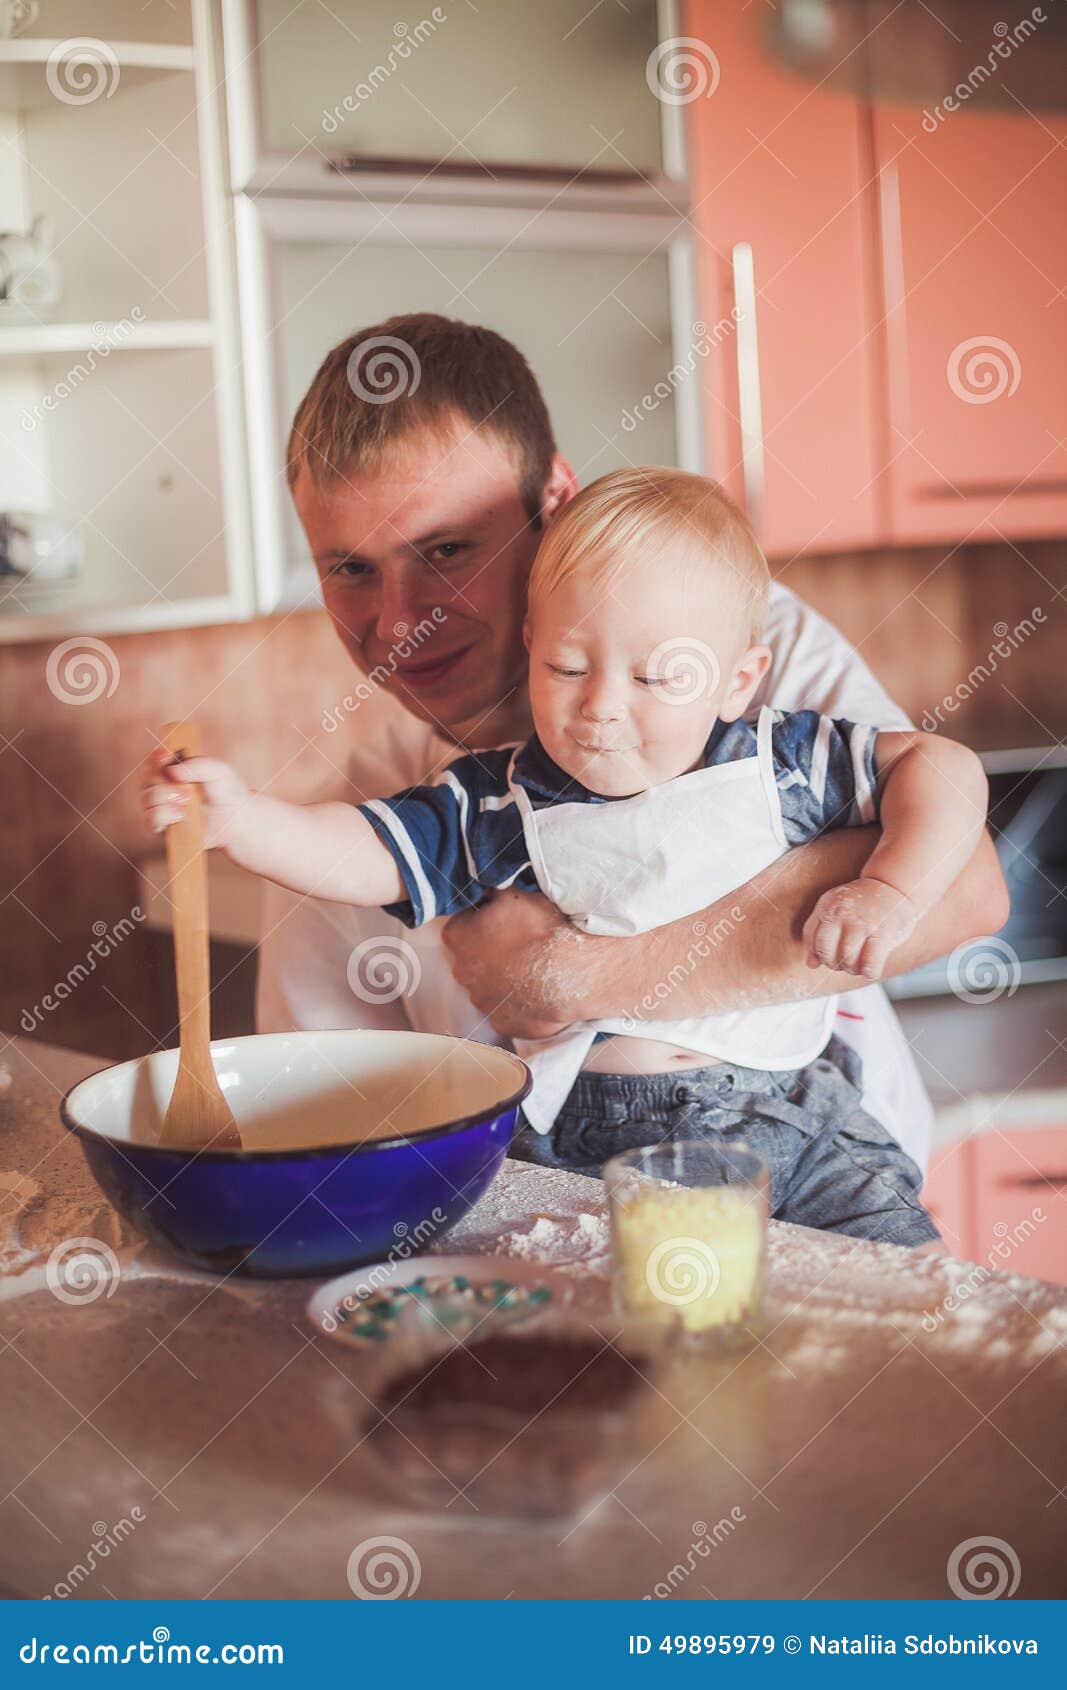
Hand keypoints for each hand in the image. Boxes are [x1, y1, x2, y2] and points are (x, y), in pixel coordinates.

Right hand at [141, 746, 249, 849]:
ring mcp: (161, 807)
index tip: (166, 757)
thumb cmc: (227, 792)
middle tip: (186, 789)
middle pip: (146, 777)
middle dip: (162, 780)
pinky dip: (163, 814)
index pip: (154, 759)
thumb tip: (172, 770)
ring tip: (187, 801)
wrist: (236, 821)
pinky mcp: (163, 827)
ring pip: (146, 798)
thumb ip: (199, 764)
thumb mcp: (220, 771)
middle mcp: (163, 786)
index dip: (156, 757)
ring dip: (164, 797)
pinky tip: (180, 815)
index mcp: (175, 768)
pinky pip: (150, 819)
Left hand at [441, 889, 573, 1039]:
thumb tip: (486, 893)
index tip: (502, 919)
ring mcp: (484, 1003)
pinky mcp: (507, 1024)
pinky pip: (510, 1011)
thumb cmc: (540, 930)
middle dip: (490, 950)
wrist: (573, 972)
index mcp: (458, 938)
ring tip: (534, 967)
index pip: (461, 925)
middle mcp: (463, 974)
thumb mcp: (513, 894)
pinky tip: (539, 990)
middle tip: (521, 942)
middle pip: (472, 958)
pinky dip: (521, 1002)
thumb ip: (491, 894)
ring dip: (505, 977)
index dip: (482, 920)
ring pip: (489, 986)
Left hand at [802, 876, 918, 979]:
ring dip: (853, 969)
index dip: (820, 955)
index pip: (812, 942)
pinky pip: (870, 966)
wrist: (893, 885)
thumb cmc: (860, 903)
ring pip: (848, 962)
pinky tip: (872, 967)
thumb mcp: (833, 908)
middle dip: (835, 965)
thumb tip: (811, 965)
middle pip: (828, 956)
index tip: (833, 953)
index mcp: (827, 907)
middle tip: (847, 961)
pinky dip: (869, 972)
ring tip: (860, 963)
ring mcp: (862, 924)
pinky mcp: (883, 933)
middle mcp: (842, 914)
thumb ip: (816, 933)